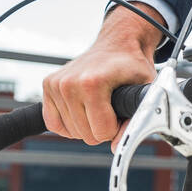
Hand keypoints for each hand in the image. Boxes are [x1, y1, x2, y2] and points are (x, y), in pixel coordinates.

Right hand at [41, 1, 164, 144]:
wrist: (118, 43)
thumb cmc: (133, 66)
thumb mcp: (143, 93)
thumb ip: (133, 122)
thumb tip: (116, 147)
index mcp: (92, 83)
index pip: (102, 133)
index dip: (116, 127)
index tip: (120, 110)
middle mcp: (69, 83)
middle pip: (86, 135)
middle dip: (102, 127)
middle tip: (110, 107)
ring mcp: (56, 83)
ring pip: (71, 132)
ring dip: (87, 124)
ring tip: (98, 104)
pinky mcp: (48, 85)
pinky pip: (54, 123)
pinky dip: (69, 124)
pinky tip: (82, 111)